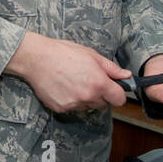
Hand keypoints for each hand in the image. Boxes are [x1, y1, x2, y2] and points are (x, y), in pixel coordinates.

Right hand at [5, 31, 131, 112]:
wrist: (36, 59)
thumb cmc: (62, 53)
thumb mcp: (91, 55)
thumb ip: (111, 68)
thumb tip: (126, 76)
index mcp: (98, 83)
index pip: (119, 99)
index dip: (117, 93)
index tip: (113, 89)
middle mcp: (87, 96)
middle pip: (104, 104)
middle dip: (100, 95)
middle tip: (89, 81)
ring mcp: (74, 104)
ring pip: (88, 106)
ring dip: (85, 98)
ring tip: (74, 82)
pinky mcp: (61, 108)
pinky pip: (73, 108)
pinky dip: (71, 100)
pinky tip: (64, 87)